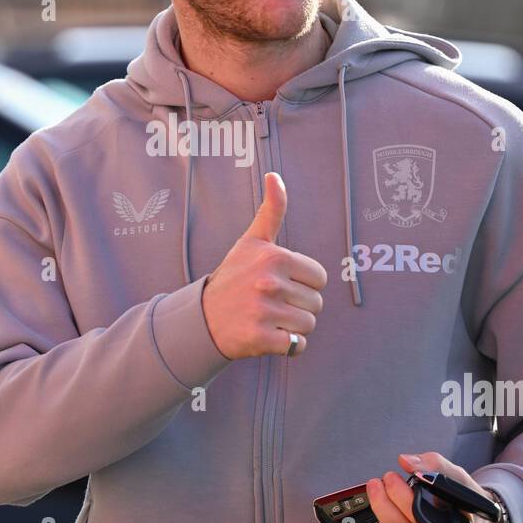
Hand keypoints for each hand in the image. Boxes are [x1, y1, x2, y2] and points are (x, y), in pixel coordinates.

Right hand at [201, 172, 328, 360]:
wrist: (203, 318)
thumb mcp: (252, 241)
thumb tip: (274, 175)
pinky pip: (296, 346)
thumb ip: (271, 209)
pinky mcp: (260, 338)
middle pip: (316, 303)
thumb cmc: (235, 276)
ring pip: (308, 325)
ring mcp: (264, 312)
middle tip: (272, 303)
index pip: (319, 278)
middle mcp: (268, 283)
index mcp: (274, 257)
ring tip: (270, 319)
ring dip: (294, 327)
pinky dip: (289, 347)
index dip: (304, 283)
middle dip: (299, 306)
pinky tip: (270, 338)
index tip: (281, 283)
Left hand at [369, 452, 497, 522]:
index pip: (424, 516)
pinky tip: (391, 513)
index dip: (402, 496)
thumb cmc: (467, 502)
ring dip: (382, 515)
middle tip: (378, 482)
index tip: (393, 477)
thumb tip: (406, 461)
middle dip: (383, 504)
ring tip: (382, 493)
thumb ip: (435, 465)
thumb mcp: (460, 479)